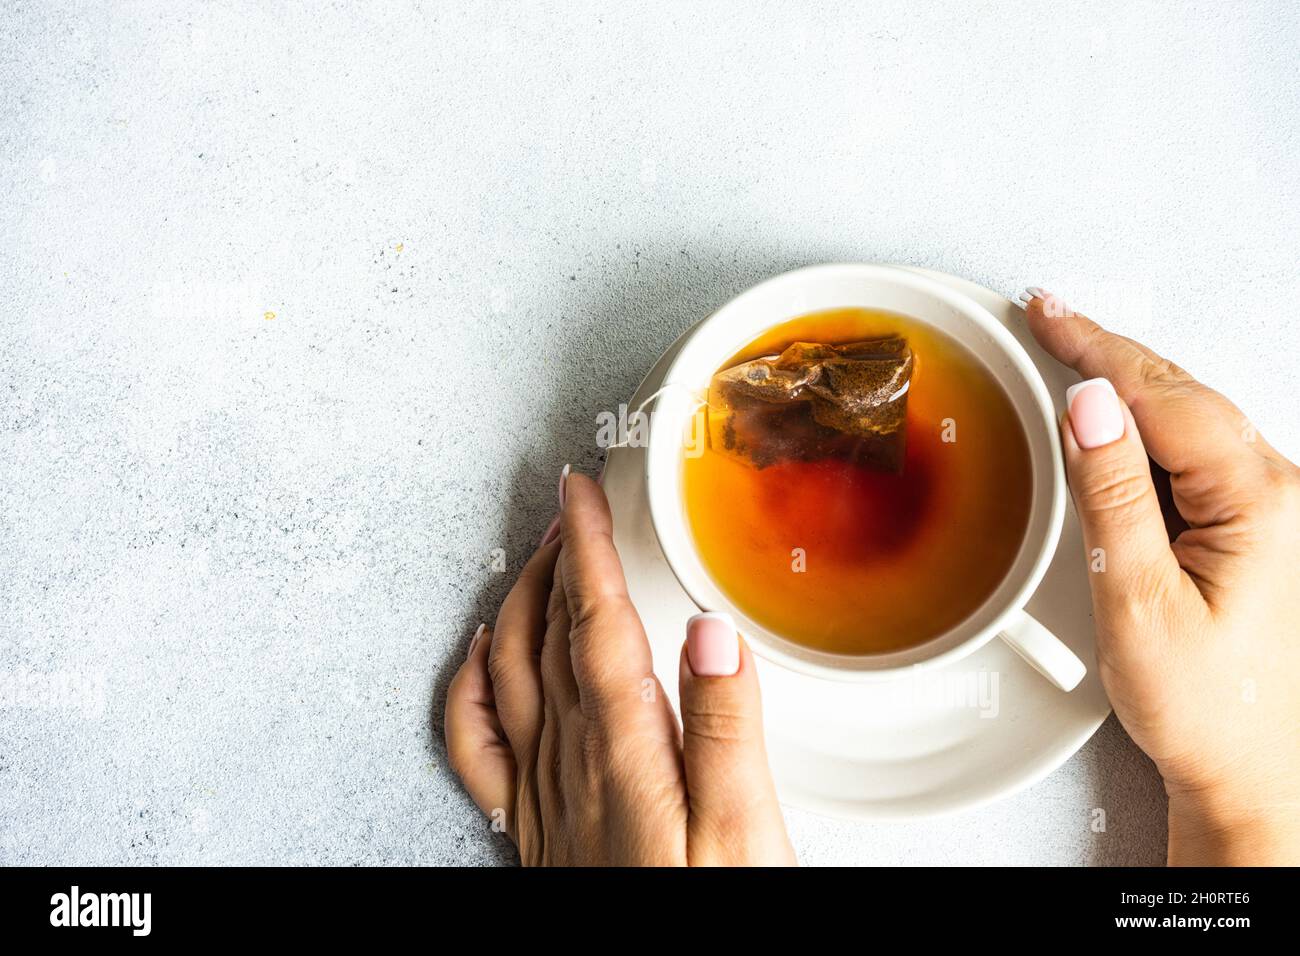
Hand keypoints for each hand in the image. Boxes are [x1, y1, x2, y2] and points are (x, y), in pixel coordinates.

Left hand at [444, 468, 795, 865]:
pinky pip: (479, 741)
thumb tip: (709, 633)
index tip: (578, 490)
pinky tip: (485, 656)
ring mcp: (543, 793)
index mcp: (626, 753)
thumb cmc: (708, 915)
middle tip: (571, 510)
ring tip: (540, 559)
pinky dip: (473, 685)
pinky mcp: (532, 824)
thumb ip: (727, 731)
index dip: (587, 549)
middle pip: (551, 636)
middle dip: (557, 561)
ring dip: (523, 604)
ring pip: (513, 671)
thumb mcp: (745, 834)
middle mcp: (571, 763)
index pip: (597, 625)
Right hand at [1025, 290, 1299, 865]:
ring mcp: (1265, 508)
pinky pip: (1189, 451)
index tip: (1047, 315)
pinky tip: (1109, 417)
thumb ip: (1112, 494)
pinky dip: (1140, 423)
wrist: (1248, 768)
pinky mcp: (1247, 526)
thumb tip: (1088, 406)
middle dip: (1107, 351)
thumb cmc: (1203, 703)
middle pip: (1180, 393)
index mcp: (1255, 501)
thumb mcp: (1137, 598)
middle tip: (1046, 317)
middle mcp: (1272, 493)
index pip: (1163, 397)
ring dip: (1124, 381)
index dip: (1097, 348)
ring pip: (1186, 416)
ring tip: (1068, 350)